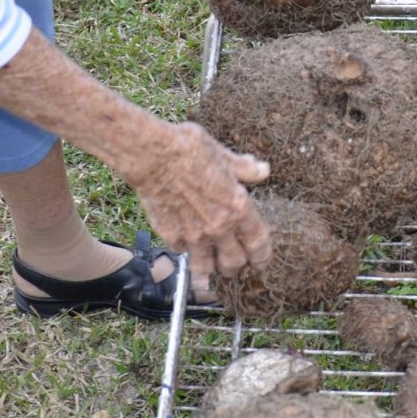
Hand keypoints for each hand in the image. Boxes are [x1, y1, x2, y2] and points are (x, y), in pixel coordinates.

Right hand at [133, 122, 271, 279]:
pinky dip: (185, 250)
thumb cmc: (189, 149)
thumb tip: (263, 171)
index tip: (261, 262)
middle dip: (236, 266)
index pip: (257, 242)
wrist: (153, 155)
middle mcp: (218, 227)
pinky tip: (185, 245)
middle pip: (234, 262)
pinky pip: (181, 251)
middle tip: (234, 265)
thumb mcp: (223, 155)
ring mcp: (193, 234)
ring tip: (211, 266)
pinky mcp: (170, 234)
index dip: (262, 256)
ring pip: (206, 267)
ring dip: (210, 268)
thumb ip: (244, 169)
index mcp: (237, 207)